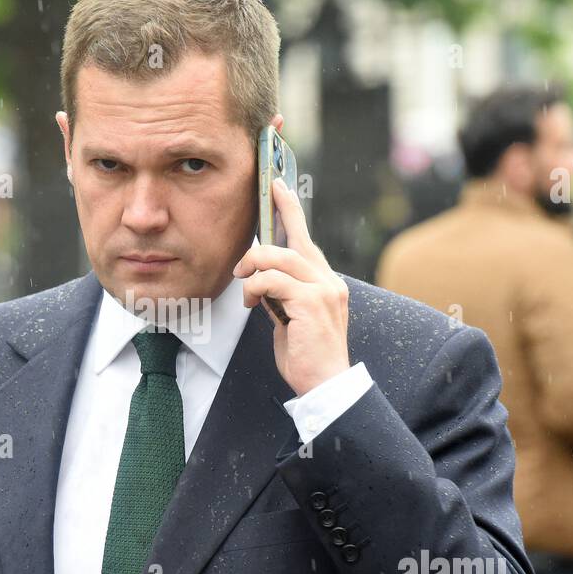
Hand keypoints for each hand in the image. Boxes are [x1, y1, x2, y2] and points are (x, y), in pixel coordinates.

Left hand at [233, 177, 349, 396]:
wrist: (325, 385)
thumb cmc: (306, 357)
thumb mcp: (290, 319)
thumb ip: (280, 295)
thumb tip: (259, 280)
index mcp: (326, 283)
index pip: (307, 240)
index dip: (291, 211)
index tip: (279, 187)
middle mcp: (329, 281)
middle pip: (296, 239)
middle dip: (274, 221)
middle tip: (249, 235)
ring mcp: (323, 290)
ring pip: (280, 258)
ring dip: (253, 268)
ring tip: (243, 284)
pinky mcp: (312, 302)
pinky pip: (274, 280)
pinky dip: (255, 287)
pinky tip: (250, 301)